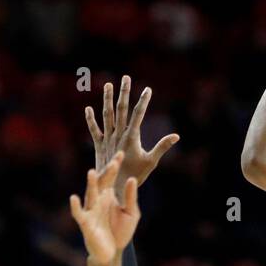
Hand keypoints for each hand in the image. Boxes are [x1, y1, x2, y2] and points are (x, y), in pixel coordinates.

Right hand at [69, 153, 139, 264]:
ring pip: (90, 195)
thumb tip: (131, 178)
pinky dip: (76, 206)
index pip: (111, 177)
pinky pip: (79, 214)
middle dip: (107, 172)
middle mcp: (98, 200)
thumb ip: (131, 197)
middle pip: (101, 183)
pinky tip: (73, 198)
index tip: (121, 153)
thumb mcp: (131, 214)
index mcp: (108, 196)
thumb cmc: (120, 233)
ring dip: (90, 184)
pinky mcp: (86, 224)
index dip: (115, 166)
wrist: (112, 254)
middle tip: (114, 161)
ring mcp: (91, 211)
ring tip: (92, 172)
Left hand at [86, 76, 178, 201]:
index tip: (148, 89)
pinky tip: (88, 108)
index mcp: (132, 137)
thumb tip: (176, 136)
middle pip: (121, 109)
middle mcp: (118, 135)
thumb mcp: (151, 161)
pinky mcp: (99, 146)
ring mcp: (108, 139)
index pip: (139, 114)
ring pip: (107, 115)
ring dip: (107, 99)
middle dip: (124, 92)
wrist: (114, 188)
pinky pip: (94, 130)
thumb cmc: (135, 176)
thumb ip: (162, 146)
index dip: (144, 101)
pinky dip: (91, 120)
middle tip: (125, 78)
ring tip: (108, 85)